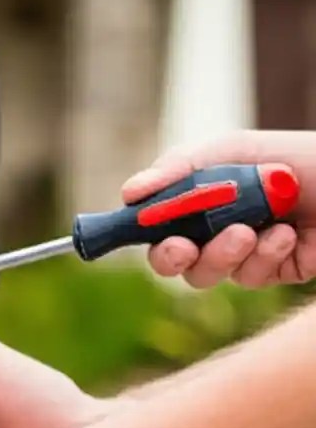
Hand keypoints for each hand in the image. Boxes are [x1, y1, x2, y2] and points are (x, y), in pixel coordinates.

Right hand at [124, 130, 315, 287]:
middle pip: (173, 261)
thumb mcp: (235, 150)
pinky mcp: (277, 270)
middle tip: (182, 248)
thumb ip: (180, 169)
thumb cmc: (300, 157)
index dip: (142, 232)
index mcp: (202, 198)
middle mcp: (218, 227)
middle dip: (171, 257)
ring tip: (248, 231)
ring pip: (207, 274)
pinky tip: (285, 235)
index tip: (139, 229)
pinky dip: (263, 256)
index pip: (157, 223)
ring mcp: (247, 252)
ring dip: (222, 255)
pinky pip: (252, 277)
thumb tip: (129, 192)